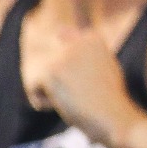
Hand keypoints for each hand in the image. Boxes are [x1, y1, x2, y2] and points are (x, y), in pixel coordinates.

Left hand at [19, 19, 140, 147]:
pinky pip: (34, 89)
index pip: (64, 38)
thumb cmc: (108, 100)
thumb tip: (58, 31)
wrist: (112, 117)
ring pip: (43, 78)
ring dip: (54, 94)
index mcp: (93, 38)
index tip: (84, 81)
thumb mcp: (101, 68)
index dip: (69, 69)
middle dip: (61, 84)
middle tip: (85, 94)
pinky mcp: (51, 70)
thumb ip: (83, 52)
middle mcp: (79, 41)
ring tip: (77, 99)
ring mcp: (64, 55)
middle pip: (52, 66)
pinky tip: (63, 104)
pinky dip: (43, 102)